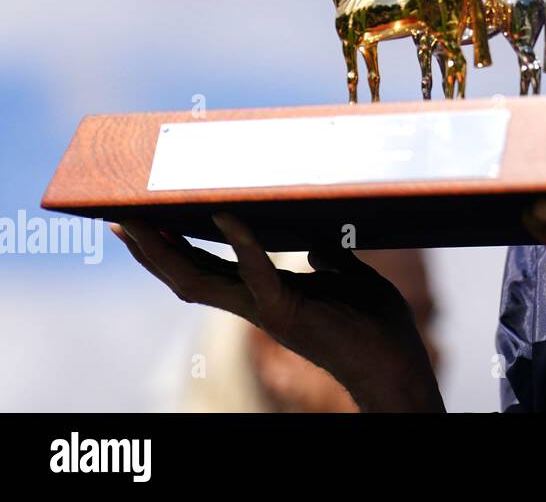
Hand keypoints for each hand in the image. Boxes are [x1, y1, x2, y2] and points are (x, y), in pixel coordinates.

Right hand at [111, 214, 443, 411]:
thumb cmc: (376, 324)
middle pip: (187, 278)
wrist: (398, 364)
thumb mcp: (349, 279)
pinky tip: (225, 212)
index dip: (173, 249)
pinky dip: (242, 242)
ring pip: (201, 282)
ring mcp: (268, 310)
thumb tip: (318, 240)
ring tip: (142, 218)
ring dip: (168, 250)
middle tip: (116, 217)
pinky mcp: (289, 311)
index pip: (207, 271)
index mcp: (266, 295)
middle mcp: (256, 305)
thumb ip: (328, 259)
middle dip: (150, 249)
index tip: (144, 223)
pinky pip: (258, 273)